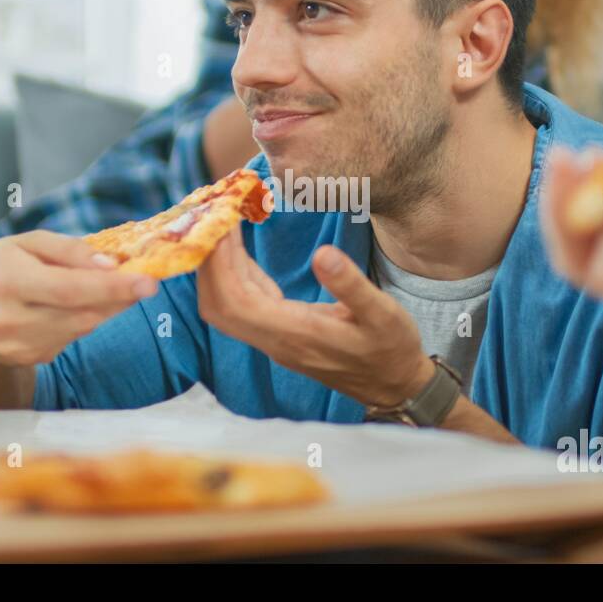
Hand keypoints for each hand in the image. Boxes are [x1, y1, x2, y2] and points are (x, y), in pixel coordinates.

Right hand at [0, 230, 156, 366]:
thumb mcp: (26, 244)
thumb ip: (70, 251)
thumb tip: (111, 265)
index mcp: (9, 282)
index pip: (71, 289)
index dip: (113, 288)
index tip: (148, 282)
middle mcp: (11, 320)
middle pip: (83, 314)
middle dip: (120, 299)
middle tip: (144, 282)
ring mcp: (18, 346)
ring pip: (82, 329)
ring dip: (104, 309)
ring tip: (109, 289)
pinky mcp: (27, 360)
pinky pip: (70, 340)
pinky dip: (82, 321)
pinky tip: (73, 307)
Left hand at [197, 227, 433, 407]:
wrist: (394, 385)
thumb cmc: (391, 348)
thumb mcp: (383, 314)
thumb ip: (352, 286)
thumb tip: (322, 253)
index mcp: (296, 334)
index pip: (235, 300)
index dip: (219, 262)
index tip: (220, 222)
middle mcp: (276, 341)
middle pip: (218, 304)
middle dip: (209, 260)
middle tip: (215, 216)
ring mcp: (274, 340)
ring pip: (225, 306)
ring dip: (217, 267)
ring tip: (224, 224)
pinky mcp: (279, 335)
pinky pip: (242, 306)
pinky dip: (233, 275)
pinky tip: (239, 251)